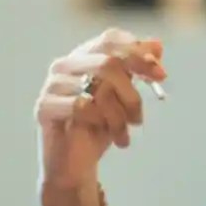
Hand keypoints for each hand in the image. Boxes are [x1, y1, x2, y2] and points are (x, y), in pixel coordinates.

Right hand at [35, 30, 165, 190]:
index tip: (160, 75)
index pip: (111, 39)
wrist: (74, 166)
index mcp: (83, 56)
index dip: (138, 53)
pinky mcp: (44, 106)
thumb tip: (157, 45)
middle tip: (139, 118)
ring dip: (119, 117)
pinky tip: (107, 136)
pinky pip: (82, 106)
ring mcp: (52, 84)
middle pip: (108, 62)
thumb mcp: (123, 98)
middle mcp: (65, 64)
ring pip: (99, 89)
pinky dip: (102, 122)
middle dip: (131, 93)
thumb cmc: (98, 129)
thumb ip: (136, 70)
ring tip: (123, 135)